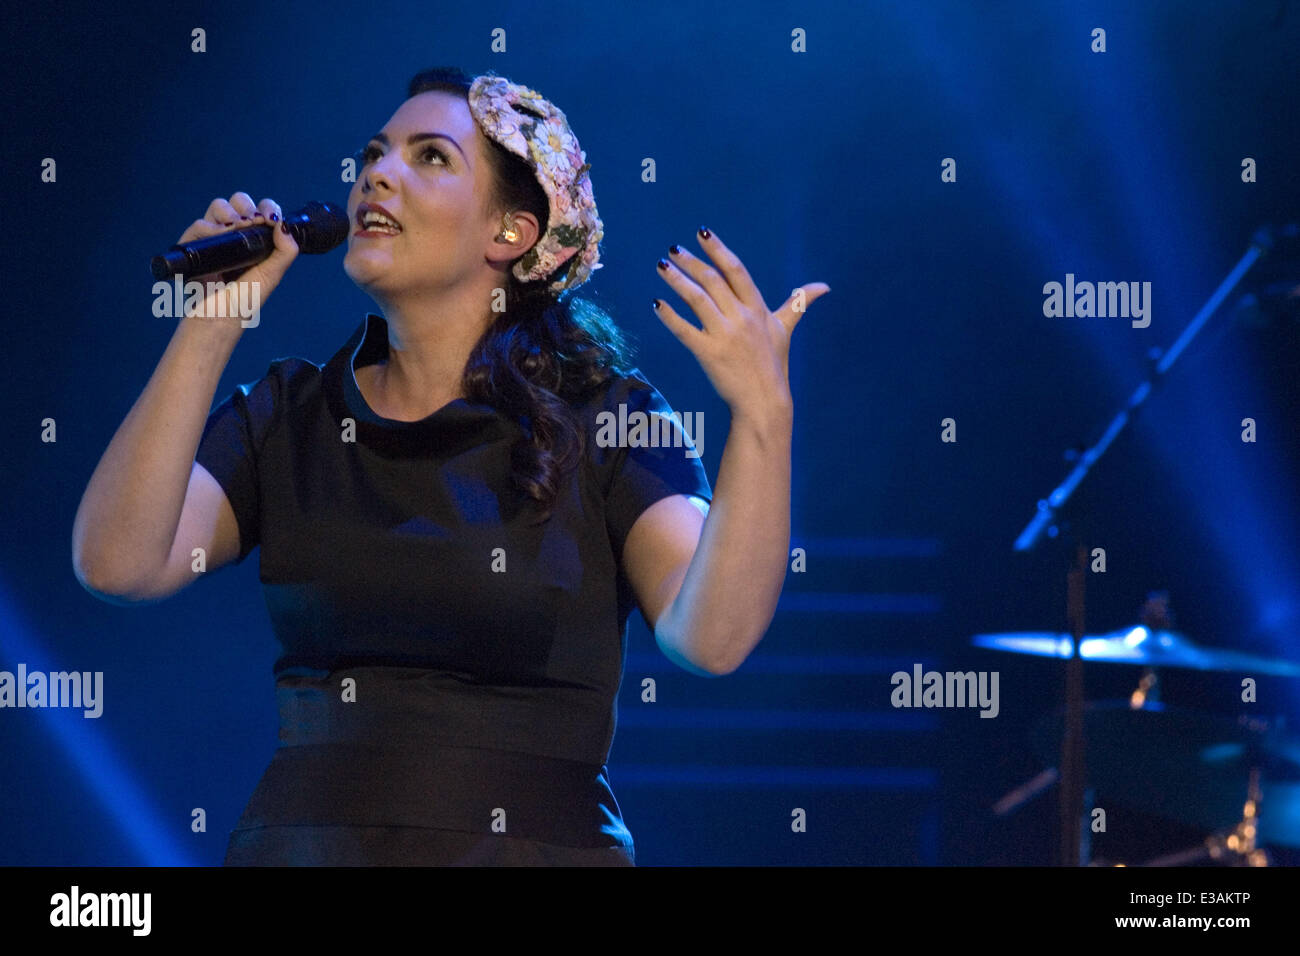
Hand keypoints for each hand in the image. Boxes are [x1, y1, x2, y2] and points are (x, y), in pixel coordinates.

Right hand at [175, 192, 298, 323]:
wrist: (219, 316)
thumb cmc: (244, 300)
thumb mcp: (271, 275)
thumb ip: (285, 252)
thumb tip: (284, 225)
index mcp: (256, 241)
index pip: (261, 211)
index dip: (266, 207)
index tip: (269, 218)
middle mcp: (235, 236)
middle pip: (238, 203)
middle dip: (245, 206)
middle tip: (251, 221)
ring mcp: (214, 239)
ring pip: (218, 207)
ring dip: (228, 211)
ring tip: (234, 228)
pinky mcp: (195, 245)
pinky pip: (198, 225)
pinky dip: (208, 226)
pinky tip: (219, 234)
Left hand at [652, 227, 828, 419]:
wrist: (764, 401)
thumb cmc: (774, 364)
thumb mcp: (785, 330)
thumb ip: (798, 303)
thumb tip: (824, 286)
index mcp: (758, 309)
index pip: (736, 271)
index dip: (718, 250)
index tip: (702, 233)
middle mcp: (742, 318)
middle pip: (713, 281)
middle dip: (691, 262)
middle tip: (672, 248)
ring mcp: (725, 336)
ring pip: (697, 299)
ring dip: (677, 280)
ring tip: (661, 266)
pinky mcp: (709, 354)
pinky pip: (685, 330)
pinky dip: (669, 316)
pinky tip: (656, 303)